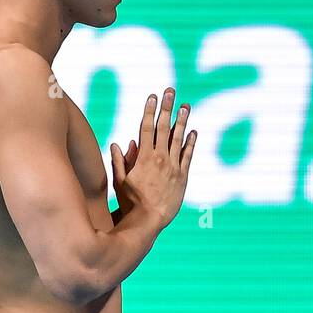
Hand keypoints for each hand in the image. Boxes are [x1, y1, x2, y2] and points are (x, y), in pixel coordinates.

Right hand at [110, 88, 196, 230]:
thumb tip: (119, 143)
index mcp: (143, 157)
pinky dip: (190, 143)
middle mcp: (160, 158)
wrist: (150, 220)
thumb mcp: (120, 182)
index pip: (147, 128)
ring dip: (182, 120)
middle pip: (164, 127)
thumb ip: (120, 161)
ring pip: (178, 138)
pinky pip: (188, 156)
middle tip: (171, 91)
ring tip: (185, 106)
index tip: (153, 97)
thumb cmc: (131, 203)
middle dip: (167, 107)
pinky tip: (193, 132)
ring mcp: (173, 167)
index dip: (150, 111)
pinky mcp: (183, 177)